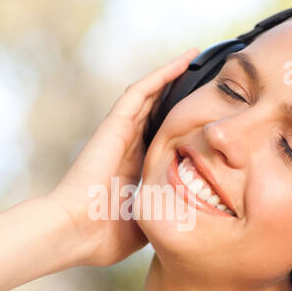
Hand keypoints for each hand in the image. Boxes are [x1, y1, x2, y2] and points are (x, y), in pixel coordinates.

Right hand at [45, 47, 200, 267]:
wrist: (79, 230)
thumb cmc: (108, 234)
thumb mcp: (151, 219)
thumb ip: (169, 210)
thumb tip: (196, 216)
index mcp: (138, 168)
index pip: (166, 138)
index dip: (185, 126)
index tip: (212, 118)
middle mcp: (130, 145)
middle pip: (159, 110)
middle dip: (182, 94)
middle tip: (211, 79)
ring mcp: (122, 132)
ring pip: (152, 94)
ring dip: (174, 74)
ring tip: (198, 56)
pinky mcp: (115, 123)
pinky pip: (142, 90)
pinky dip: (163, 73)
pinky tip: (186, 58)